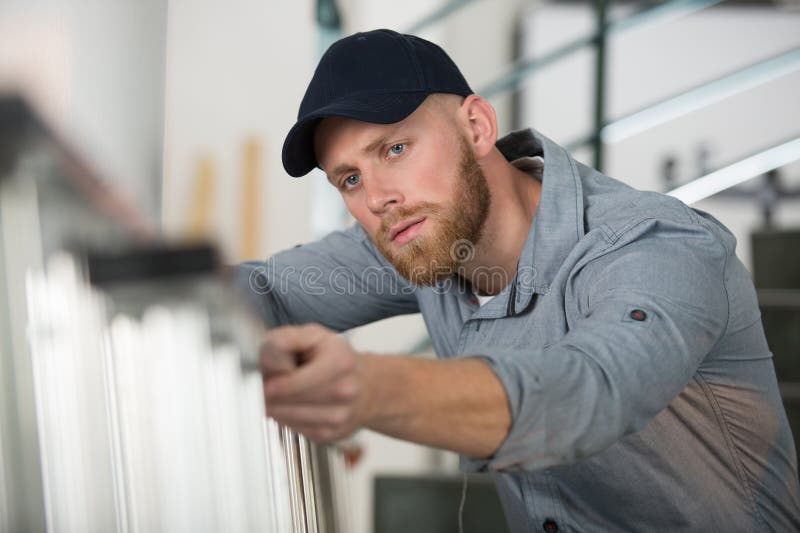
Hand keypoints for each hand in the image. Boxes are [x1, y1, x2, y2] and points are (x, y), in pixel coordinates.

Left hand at [259, 323, 371, 442]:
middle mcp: (343, 392)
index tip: (264, 381)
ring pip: (287, 418)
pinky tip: (292, 405)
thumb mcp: (315, 336)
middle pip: (288, 402)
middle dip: (270, 394)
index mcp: (340, 364)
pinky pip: (294, 428)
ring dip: (275, 407)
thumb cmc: (337, 359)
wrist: (368, 387)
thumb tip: (269, 354)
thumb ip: (288, 339)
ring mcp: (338, 417)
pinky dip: (286, 418)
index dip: (273, 382)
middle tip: (266, 384)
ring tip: (280, 393)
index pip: (295, 382)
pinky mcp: (329, 434)